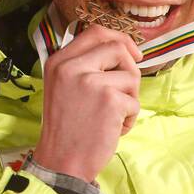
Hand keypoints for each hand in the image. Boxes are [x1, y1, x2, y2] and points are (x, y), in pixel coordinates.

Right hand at [32, 24, 141, 183]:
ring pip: (131, 75)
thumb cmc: (67, 127)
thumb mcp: (63, 87)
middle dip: (129, 68)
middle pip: (117, 47)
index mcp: (58, 61)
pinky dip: (129, 118)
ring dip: (130, 97)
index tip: (132, 54)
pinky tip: (112, 129)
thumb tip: (123, 50)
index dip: (120, 39)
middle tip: (125, 91)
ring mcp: (90, 82)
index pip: (95, 32)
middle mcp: (71, 67)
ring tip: (112, 115)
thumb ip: (83, 66)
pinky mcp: (109, 100)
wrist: (61, 161)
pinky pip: (135, 101)